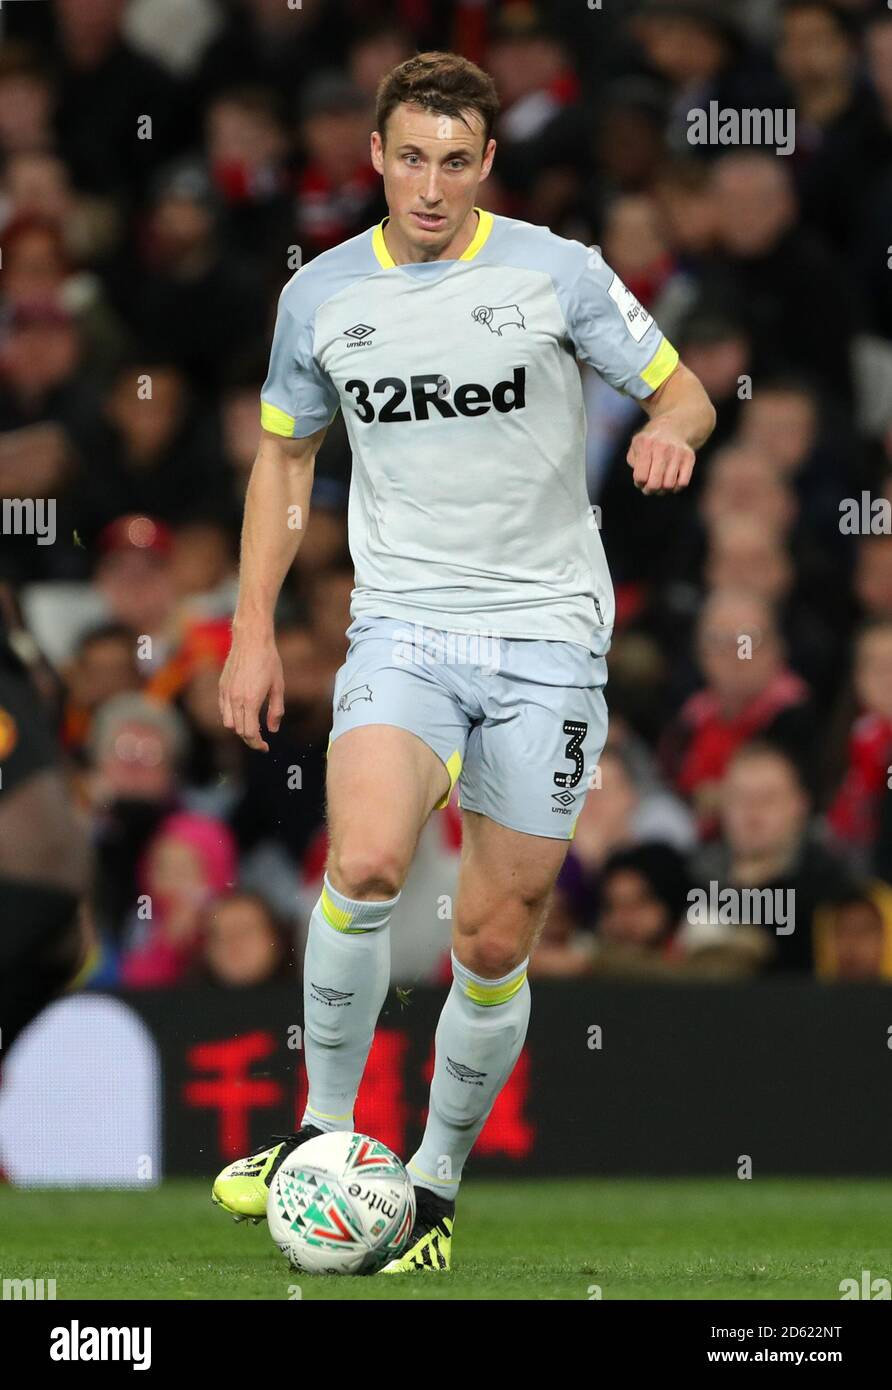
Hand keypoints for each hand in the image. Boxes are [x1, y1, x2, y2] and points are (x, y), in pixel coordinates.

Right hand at [219, 626, 283, 751]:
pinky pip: (223, 710)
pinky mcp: (221, 687)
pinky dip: (231, 718)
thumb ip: (276, 710)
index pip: (250, 733)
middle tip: (261, 741)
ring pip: (228, 723)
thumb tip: (273, 730)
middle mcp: (235, 699)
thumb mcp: (278, 686)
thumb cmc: (268, 660)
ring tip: (252, 729)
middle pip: (239, 731)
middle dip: (250, 740)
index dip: (258, 744)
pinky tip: (242, 716)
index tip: (266, 747)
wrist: (251, 639)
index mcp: (251, 701)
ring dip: (240, 730)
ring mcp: (226, 693)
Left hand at [626, 425, 694, 495]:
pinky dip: (676, 488)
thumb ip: (634, 462)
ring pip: (669, 485)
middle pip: (655, 484)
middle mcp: (663, 448)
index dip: (639, 483)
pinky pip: (683, 483)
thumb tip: (642, 480)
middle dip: (649, 490)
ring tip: (659, 485)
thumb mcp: (635, 447)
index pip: (641, 477)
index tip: (640, 480)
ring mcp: (678, 452)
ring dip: (662, 490)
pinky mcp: (689, 457)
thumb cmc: (649, 443)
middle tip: (648, 488)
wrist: (672, 428)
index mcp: (646, 444)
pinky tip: (671, 482)